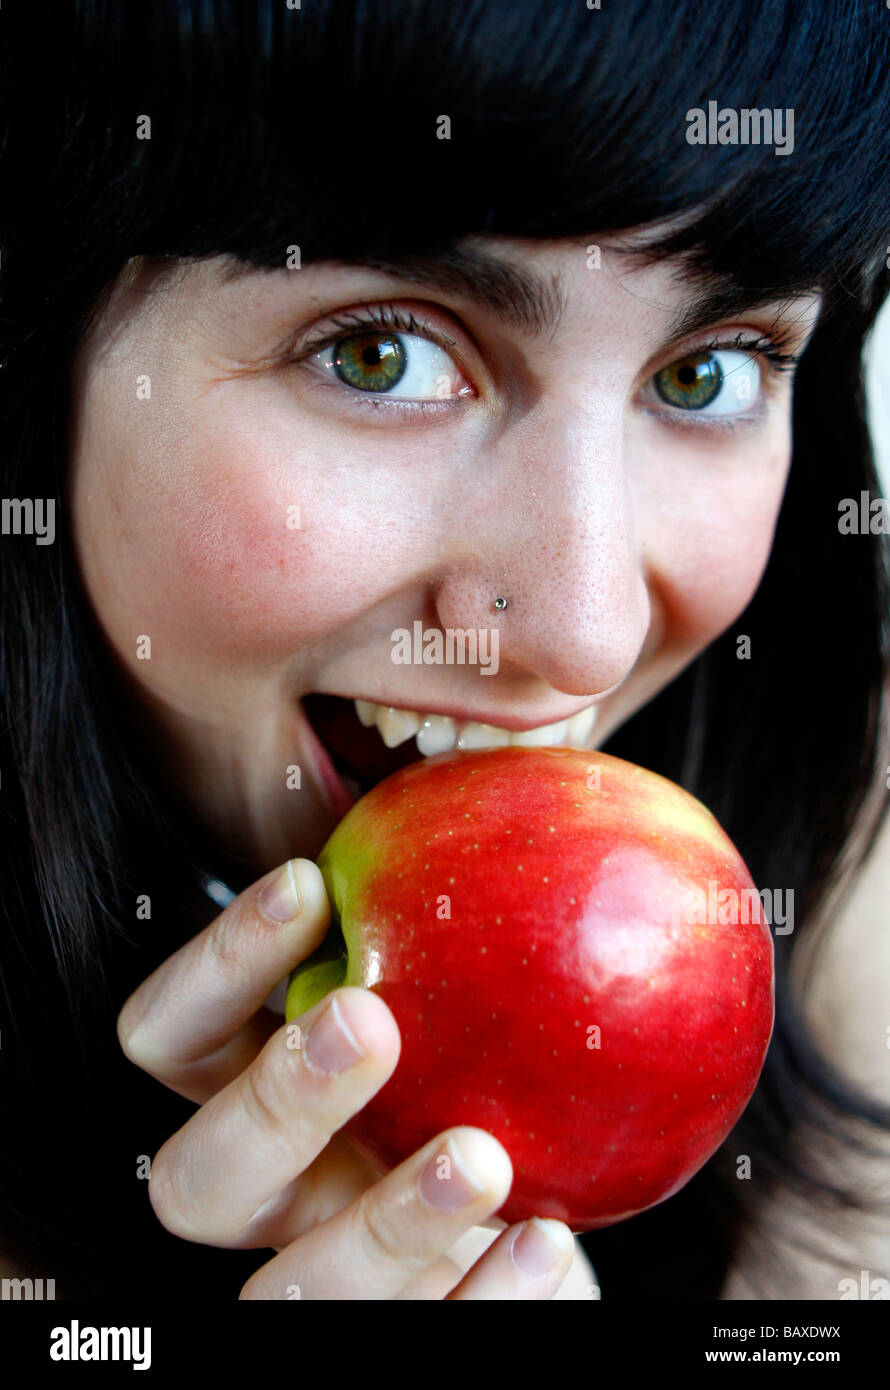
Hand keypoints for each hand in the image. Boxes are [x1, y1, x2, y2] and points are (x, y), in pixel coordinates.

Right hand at [117, 858, 589, 1298]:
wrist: (554, 1202)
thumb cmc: (494, 1056)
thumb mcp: (468, 981)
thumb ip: (466, 905)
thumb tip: (534, 757)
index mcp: (252, 1091)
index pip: (169, 1036)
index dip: (218, 964)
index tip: (306, 883)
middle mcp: (273, 1193)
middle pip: (197, 1179)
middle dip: (274, 1097)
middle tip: (368, 1020)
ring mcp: (331, 1273)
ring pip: (290, 1293)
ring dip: (379, 1221)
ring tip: (481, 1155)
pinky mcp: (410, 1330)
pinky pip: (425, 1341)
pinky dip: (483, 1299)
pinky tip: (547, 1238)